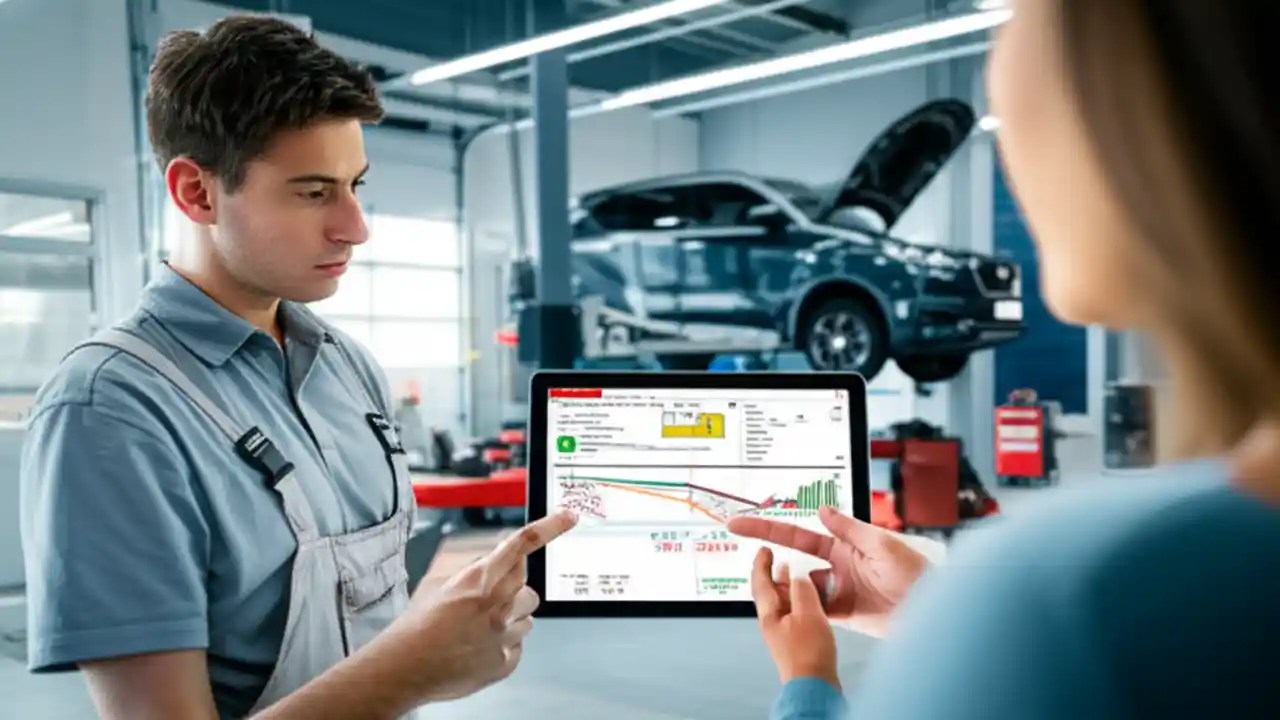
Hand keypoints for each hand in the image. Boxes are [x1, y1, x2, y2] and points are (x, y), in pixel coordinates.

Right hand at [383, 510, 577, 702]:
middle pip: (526, 585)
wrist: (405, 668)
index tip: (568, 517)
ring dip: (510, 617)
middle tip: (488, 601)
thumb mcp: (439, 583)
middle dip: (512, 589)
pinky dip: (504, 644)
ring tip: (479, 628)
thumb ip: (472, 569)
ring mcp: (504, 635)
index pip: (521, 544)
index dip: (549, 527)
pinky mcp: (506, 661)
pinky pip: (519, 644)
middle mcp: (496, 605)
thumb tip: (492, 561)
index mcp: (478, 579)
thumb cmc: (418, 626)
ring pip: (527, 616)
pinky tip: (480, 647)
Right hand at [728, 505, 927, 636]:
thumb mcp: (881, 543)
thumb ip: (849, 528)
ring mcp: (837, 593)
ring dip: (787, 593)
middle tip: (752, 566)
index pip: (796, 536)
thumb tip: (823, 509)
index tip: (739, 524)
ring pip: (799, 592)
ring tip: (779, 595)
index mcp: (841, 547)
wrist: (932, 610)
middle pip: (792, 565)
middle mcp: (835, 568)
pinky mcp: (843, 615)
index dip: (766, 530)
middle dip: (771, 566)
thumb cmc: (915, 572)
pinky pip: (814, 613)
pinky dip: (803, 613)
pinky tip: (797, 612)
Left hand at [751, 547, 839, 689]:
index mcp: (769, 613)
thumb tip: (798, 575)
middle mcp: (773, 622)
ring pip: (782, 602)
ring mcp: (784, 632)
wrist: (814, 687)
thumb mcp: (808, 614)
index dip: (761, 563)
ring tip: (796, 574)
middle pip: (769, 591)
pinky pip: (795, 614)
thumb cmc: (808, 654)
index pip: (760, 582)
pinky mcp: (796, 641)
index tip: (763, 548)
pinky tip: (812, 601)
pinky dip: (800, 601)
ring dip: (787, 586)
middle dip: (773, 573)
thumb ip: (803, 590)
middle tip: (779, 557)